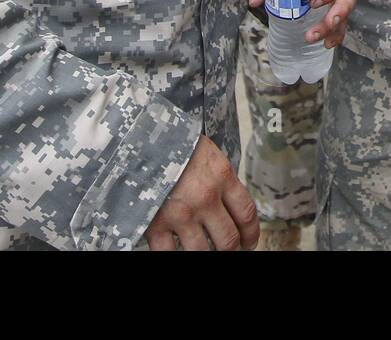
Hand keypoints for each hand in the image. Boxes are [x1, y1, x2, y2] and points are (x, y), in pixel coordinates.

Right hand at [144, 136, 258, 250]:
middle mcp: (205, 197)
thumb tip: (229, 208)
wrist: (139, 137)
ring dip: (204, 254)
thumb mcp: (206, 153)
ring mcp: (180, 213)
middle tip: (227, 249)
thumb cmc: (173, 142)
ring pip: (201, 251)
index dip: (251, 234)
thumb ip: (219, 180)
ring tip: (202, 250)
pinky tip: (174, 250)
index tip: (249, 242)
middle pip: (228, 239)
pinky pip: (168, 253)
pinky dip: (173, 254)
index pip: (246, 213)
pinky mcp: (155, 223)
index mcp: (222, 176)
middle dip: (230, 249)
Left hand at [248, 0, 357, 47]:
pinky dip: (337, 33)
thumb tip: (255, 0)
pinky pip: (343, 20)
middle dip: (339, 12)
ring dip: (336, 26)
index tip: (314, 3)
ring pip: (348, 8)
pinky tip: (328, 43)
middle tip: (323, 26)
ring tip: (319, 39)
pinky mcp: (336, 5)